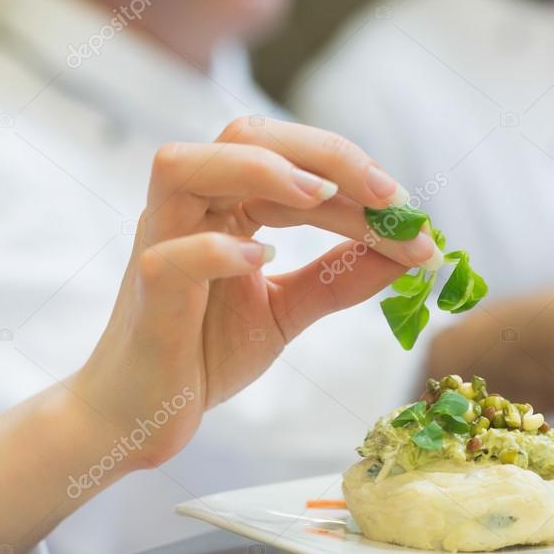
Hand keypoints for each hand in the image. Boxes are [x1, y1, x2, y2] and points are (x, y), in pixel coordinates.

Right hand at [0, 119, 443, 553]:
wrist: (140, 416)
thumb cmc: (204, 353)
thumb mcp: (287, 310)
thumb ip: (339, 278)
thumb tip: (411, 252)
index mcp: (222, 206)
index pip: (290, 161)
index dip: (356, 176)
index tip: (413, 216)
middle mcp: (187, 210)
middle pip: (242, 136)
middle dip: (324, 155)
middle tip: (390, 199)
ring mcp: (159, 246)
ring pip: (183, 167)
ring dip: (261, 171)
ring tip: (324, 198)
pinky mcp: (146, 297)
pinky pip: (171, 258)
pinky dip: (218, 252)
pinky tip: (264, 262)